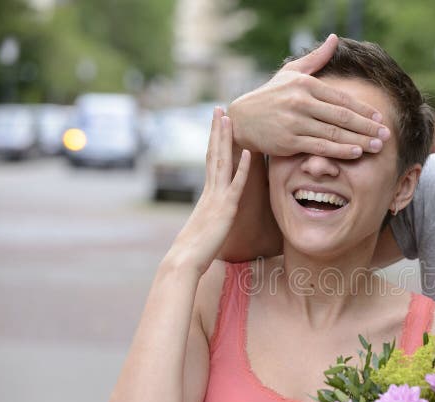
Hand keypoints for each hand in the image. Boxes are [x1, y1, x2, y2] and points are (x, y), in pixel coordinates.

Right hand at [167, 107, 250, 275]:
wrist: (184, 261)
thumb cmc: (195, 251)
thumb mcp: (207, 228)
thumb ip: (212, 217)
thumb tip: (215, 216)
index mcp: (207, 194)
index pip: (211, 161)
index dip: (215, 141)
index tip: (218, 123)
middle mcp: (211, 191)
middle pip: (214, 154)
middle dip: (218, 131)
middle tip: (220, 108)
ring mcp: (217, 198)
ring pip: (223, 162)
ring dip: (227, 139)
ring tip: (230, 118)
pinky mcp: (226, 210)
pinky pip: (236, 185)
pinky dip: (243, 168)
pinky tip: (250, 153)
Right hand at [228, 34, 390, 159]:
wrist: (242, 119)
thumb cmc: (271, 96)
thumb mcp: (291, 73)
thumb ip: (316, 58)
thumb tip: (335, 38)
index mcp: (305, 85)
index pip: (341, 98)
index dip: (364, 109)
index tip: (381, 117)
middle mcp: (301, 102)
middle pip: (342, 116)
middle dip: (368, 126)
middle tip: (386, 134)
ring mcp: (295, 122)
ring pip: (334, 133)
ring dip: (359, 141)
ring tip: (377, 146)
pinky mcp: (288, 141)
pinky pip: (320, 147)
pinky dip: (340, 150)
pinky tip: (356, 154)